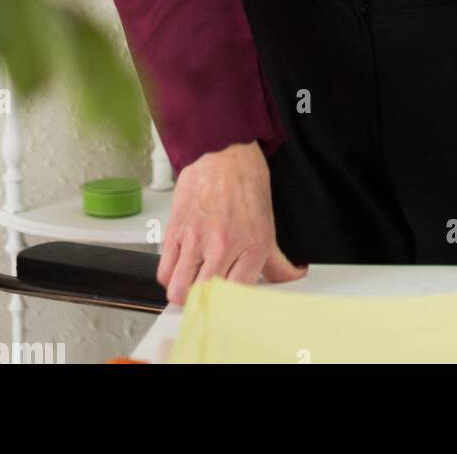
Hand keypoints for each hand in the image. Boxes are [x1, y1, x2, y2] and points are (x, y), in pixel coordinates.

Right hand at [156, 141, 307, 304]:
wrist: (223, 151)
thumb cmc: (245, 181)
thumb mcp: (268, 222)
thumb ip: (277, 259)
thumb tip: (292, 277)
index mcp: (254, 246)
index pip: (238, 296)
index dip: (229, 305)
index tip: (226, 306)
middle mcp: (225, 246)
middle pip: (206, 298)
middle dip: (205, 302)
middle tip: (206, 296)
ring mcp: (198, 239)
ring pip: (180, 291)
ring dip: (184, 293)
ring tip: (190, 285)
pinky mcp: (176, 231)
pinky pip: (164, 271)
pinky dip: (169, 277)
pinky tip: (179, 269)